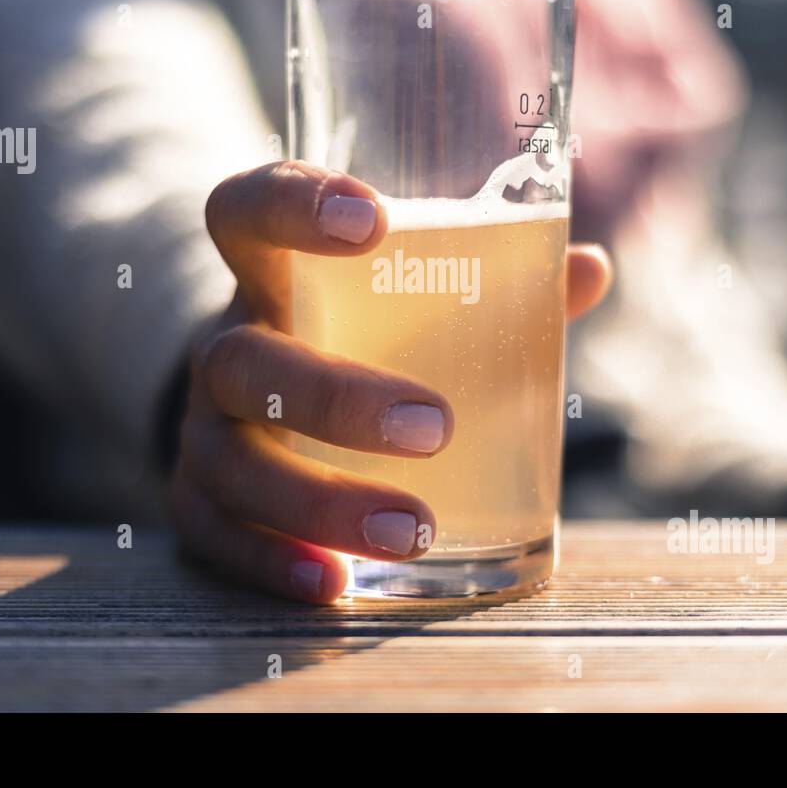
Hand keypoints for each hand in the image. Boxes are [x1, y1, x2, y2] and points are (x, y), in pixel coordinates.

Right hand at [171, 161, 611, 601]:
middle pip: (244, 360)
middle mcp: (226, 347)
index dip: (294, 205)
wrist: (258, 402)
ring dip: (319, 499)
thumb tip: (590, 268)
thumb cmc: (357, 335)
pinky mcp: (197, 499)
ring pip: (231, 459)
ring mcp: (205, 427)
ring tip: (412, 528)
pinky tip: (335, 582)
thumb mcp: (405, 299)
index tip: (376, 222)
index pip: (247, 211)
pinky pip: (215, 534)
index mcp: (272, 274)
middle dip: (334, 396)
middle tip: (433, 426)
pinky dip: (272, 560)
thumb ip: (495, 281)